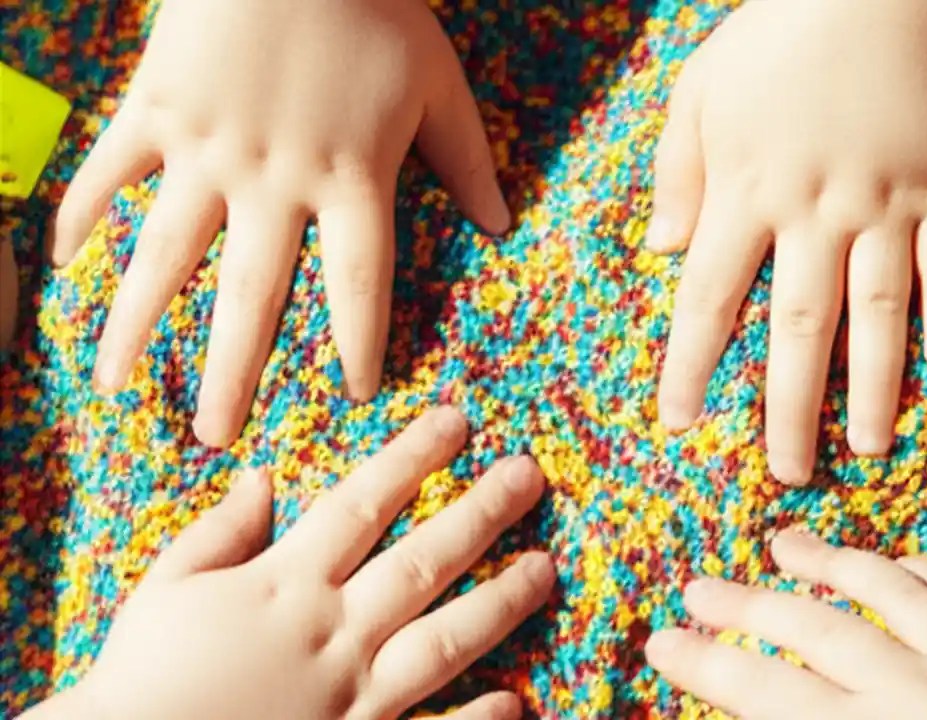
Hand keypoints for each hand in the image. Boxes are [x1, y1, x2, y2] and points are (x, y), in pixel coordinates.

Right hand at [24, 408, 552, 719]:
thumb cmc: (138, 680)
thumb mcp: (163, 592)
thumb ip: (218, 534)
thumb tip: (261, 478)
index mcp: (284, 586)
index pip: (362, 504)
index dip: (413, 457)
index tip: (459, 420)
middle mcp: (331, 634)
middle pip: (419, 563)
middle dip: (479, 514)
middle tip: (530, 475)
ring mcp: (350, 697)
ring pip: (441, 642)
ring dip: (499, 603)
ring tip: (545, 569)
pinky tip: (516, 699)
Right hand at [52, 0, 509, 446]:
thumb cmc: (377, 8)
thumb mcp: (440, 84)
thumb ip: (469, 163)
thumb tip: (505, 228)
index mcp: (354, 180)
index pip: (358, 286)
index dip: (360, 346)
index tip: (357, 397)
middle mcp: (277, 181)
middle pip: (252, 297)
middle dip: (232, 372)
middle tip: (216, 439)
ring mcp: (207, 149)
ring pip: (165, 253)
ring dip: (135, 325)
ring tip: (111, 386)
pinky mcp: (155, 110)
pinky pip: (108, 173)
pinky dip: (80, 216)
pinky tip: (61, 268)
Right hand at [646, 530, 926, 719]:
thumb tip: (771, 715)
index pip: (766, 692)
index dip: (707, 663)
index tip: (661, 641)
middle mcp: (916, 689)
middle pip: (813, 629)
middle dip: (746, 606)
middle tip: (697, 586)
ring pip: (888, 591)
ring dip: (830, 563)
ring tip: (784, 544)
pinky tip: (904, 561)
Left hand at [648, 0, 926, 482]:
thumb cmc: (780, 35)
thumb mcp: (700, 90)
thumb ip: (677, 174)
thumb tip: (662, 250)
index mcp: (745, 191)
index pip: (708, 300)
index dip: (690, 367)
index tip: (679, 422)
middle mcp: (814, 211)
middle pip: (795, 330)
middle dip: (786, 411)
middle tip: (785, 474)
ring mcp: (887, 204)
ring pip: (877, 316)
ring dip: (871, 390)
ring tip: (866, 448)